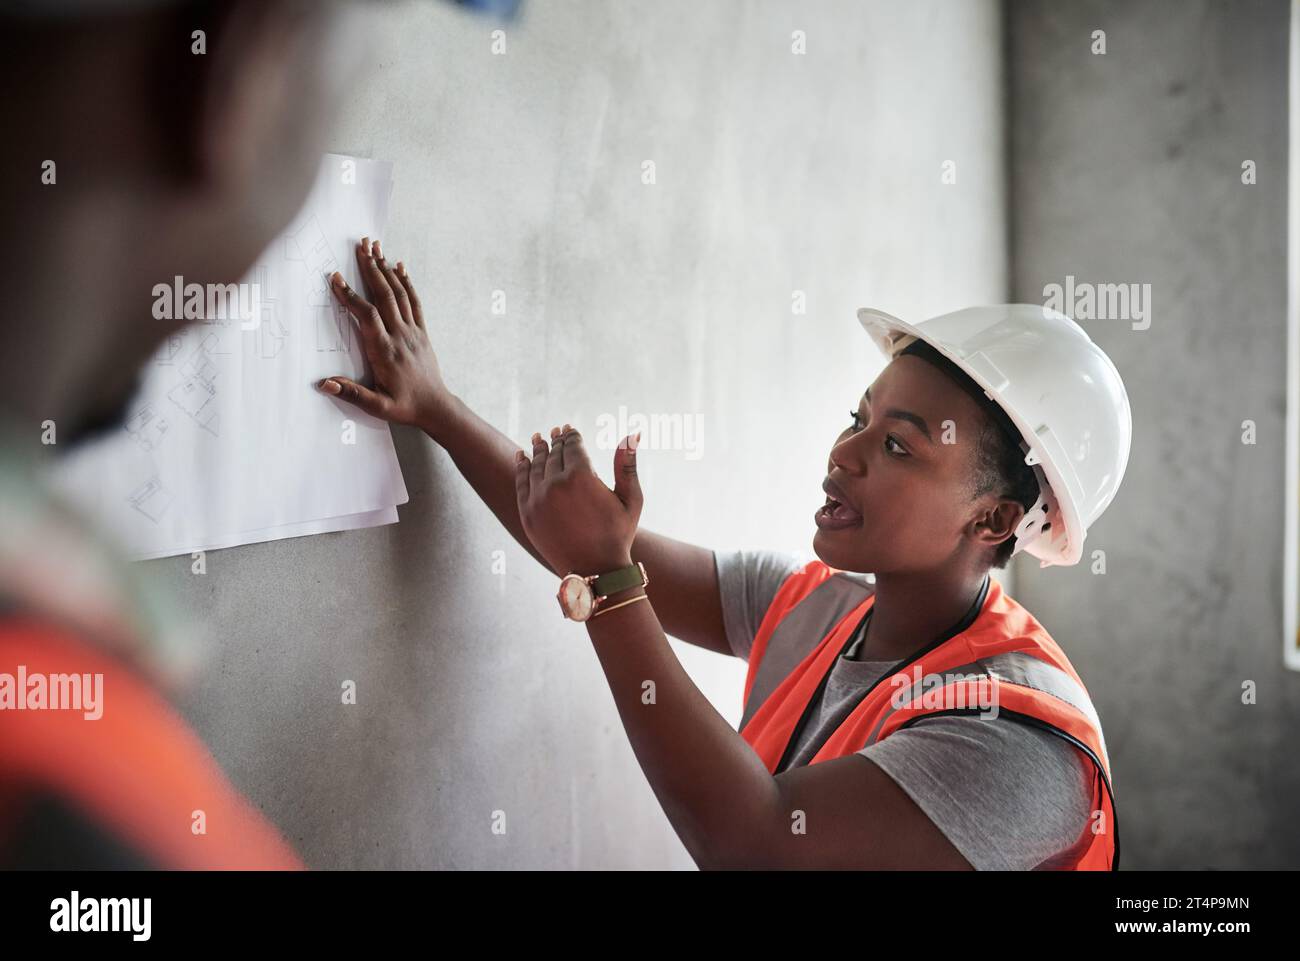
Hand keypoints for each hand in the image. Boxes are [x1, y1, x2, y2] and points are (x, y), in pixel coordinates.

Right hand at [317, 238, 452, 432]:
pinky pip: (415, 302)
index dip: (351, 297)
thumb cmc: (405, 406)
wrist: (436, 407)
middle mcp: (400, 336)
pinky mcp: (422, 332)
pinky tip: (399, 266)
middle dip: (371, 269)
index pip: (367, 316)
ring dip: (386, 269)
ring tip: (375, 247)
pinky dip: (407, 282)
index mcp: (385, 351)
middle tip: (360, 245)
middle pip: (385, 295)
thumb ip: (353, 394)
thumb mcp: (378, 406)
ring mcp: (413, 332)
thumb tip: (324, 384)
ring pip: (399, 294)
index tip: (336, 279)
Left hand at [515, 424, 642, 574]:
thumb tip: (632, 433)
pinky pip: (521, 483)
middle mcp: (556, 485)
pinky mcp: (527, 514)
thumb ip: (627, 464)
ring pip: (536, 465)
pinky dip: (521, 467)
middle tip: (554, 432)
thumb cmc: (619, 534)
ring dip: (538, 450)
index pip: (572, 446)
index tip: (568, 429)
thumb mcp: (630, 499)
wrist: (596, 571)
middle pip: (553, 454)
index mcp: (582, 477)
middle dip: (555, 441)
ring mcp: (538, 499)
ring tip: (538, 439)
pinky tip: (522, 456)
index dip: (570, 435)